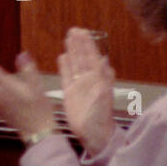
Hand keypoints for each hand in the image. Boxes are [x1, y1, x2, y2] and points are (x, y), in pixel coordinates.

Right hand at [59, 27, 116, 155]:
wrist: (93, 135)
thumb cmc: (102, 117)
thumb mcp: (104, 96)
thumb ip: (102, 78)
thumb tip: (103, 61)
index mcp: (99, 78)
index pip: (92, 56)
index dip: (88, 44)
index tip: (83, 32)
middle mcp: (89, 79)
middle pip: (82, 57)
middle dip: (79, 43)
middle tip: (74, 30)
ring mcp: (78, 85)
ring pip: (74, 64)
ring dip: (71, 51)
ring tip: (68, 38)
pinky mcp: (69, 93)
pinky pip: (66, 76)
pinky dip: (64, 66)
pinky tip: (62, 57)